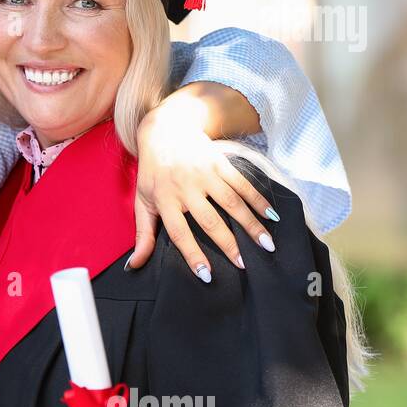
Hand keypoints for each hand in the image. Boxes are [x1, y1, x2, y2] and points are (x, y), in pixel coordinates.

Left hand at [127, 101, 277, 278]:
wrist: (164, 131)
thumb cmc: (153, 173)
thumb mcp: (143, 201)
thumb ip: (143, 235)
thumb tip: (134, 266)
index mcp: (164, 200)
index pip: (179, 233)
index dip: (193, 255)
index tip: (207, 275)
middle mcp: (185, 187)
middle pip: (210, 220)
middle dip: (228, 244)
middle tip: (244, 266)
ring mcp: (204, 174)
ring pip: (231, 203)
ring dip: (251, 225)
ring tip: (267, 246)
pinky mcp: (220, 162)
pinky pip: (242, 184)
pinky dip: (258, 200)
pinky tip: (272, 216)